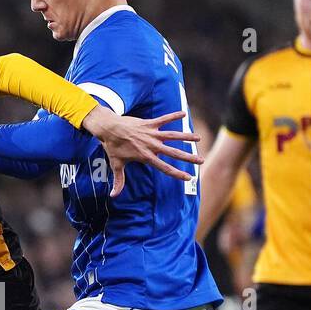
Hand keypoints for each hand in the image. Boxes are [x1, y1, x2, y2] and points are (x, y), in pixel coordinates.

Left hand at [83, 107, 201, 195]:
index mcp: (146, 157)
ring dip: (186, 136)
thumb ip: (118, 181)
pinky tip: (184, 113)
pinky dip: (173, 115)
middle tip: (201, 160)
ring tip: (199, 138)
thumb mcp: (116, 165)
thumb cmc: (112, 147)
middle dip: (189, 157)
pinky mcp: (149, 123)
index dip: (177, 173)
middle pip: (174, 152)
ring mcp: (151, 133)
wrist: (108, 128)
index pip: (165, 167)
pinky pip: (164, 119)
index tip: (188, 177)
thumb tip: (113, 196)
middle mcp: (152, 146)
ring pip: (173, 135)